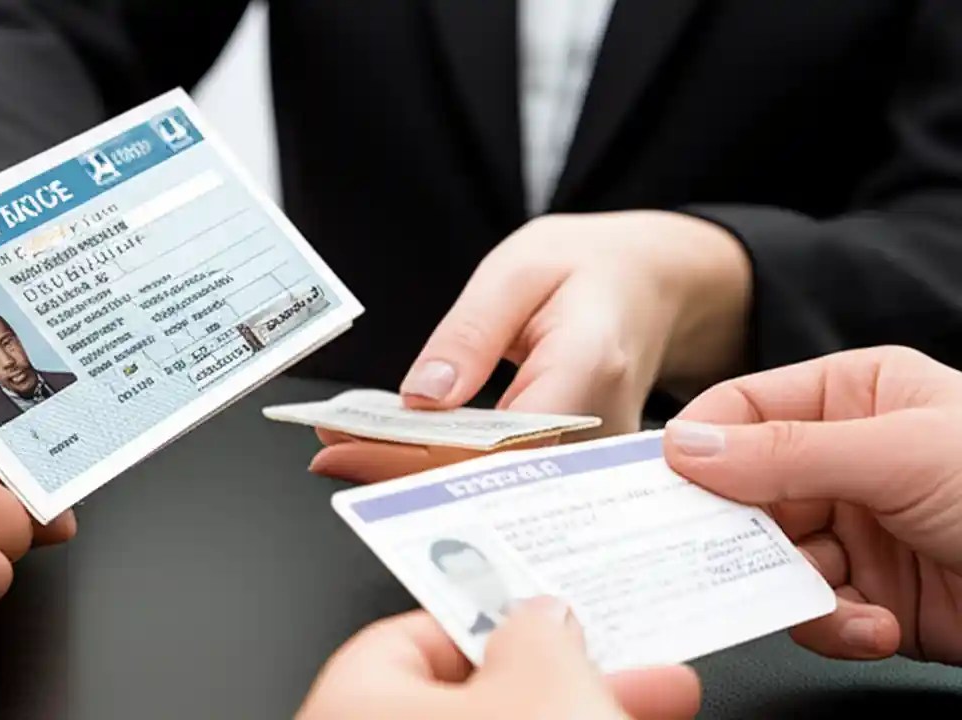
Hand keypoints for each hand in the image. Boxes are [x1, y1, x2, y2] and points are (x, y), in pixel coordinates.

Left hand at [297, 598, 700, 719]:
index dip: (501, 603)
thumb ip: (540, 633)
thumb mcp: (540, 691)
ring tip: (659, 693)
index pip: (422, 623)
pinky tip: (630, 719)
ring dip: (587, 706)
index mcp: (360, 700)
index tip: (555, 597)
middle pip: (477, 684)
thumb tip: (544, 615)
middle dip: (569, 664)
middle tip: (635, 652)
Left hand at [310, 211, 750, 482]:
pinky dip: (449, 463)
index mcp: (589, 367)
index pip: (492, 441)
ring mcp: (595, 457)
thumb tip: (422, 398)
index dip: (412, 454)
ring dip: (416, 472)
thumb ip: (471, 334)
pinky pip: (508, 475)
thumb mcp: (521, 269)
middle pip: (487, 477)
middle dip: (398, 471)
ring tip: (347, 449)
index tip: (345, 448)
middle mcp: (599, 429)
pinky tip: (399, 449)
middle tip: (329, 455)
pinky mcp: (581, 466)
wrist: (656, 286)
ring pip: (494, 486)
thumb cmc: (593, 269)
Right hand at [663, 346, 961, 663]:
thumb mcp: (900, 454)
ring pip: (773, 557)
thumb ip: (786, 452)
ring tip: (836, 598)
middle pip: (746, 491)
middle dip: (740, 530)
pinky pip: (815, 608)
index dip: (698, 443)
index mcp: (854, 396)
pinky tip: (876, 623)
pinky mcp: (874, 594)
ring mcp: (858, 528)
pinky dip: (837, 624)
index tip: (659, 482)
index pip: (744, 408)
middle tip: (712, 554)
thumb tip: (688, 447)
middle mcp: (846, 459)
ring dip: (797, 587)